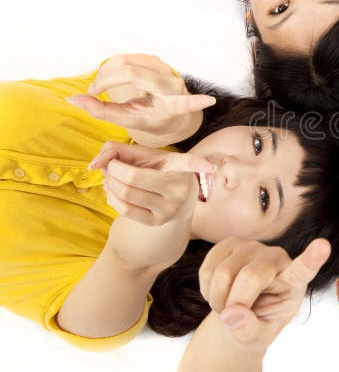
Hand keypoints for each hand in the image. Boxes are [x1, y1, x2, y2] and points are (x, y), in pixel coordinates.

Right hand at [67, 54, 215, 140]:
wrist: (169, 112)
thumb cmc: (151, 119)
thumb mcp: (129, 122)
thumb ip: (102, 113)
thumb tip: (73, 99)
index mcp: (174, 105)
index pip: (183, 103)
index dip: (195, 102)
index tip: (210, 101)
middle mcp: (173, 84)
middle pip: (131, 71)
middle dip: (106, 79)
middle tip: (92, 92)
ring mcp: (166, 69)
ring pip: (126, 60)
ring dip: (106, 72)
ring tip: (97, 89)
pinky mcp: (157, 61)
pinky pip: (127, 58)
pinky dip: (112, 68)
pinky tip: (106, 79)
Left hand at [91, 142, 214, 269]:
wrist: (169, 202)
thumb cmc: (153, 171)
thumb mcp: (141, 155)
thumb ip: (115, 150)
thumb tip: (95, 164)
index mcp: (179, 167)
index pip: (190, 164)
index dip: (200, 164)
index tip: (210, 167)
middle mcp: (179, 189)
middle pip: (133, 178)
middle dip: (112, 169)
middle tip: (110, 165)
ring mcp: (169, 208)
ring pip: (126, 193)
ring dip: (109, 182)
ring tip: (110, 176)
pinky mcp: (157, 221)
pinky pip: (125, 209)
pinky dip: (111, 196)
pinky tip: (112, 190)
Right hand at [199, 238, 330, 350]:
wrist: (237, 313)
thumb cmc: (255, 324)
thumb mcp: (256, 339)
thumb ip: (248, 331)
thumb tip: (232, 314)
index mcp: (294, 281)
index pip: (304, 269)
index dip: (312, 258)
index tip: (323, 246)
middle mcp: (277, 257)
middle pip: (250, 276)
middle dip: (233, 304)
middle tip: (232, 317)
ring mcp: (253, 246)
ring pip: (223, 273)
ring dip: (218, 299)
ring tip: (227, 305)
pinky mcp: (230, 243)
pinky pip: (208, 267)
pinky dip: (207, 289)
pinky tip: (218, 292)